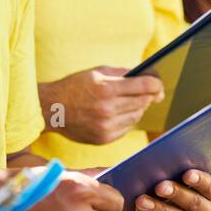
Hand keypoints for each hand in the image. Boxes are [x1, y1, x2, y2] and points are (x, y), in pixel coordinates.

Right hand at [39, 68, 163, 145]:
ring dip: (137, 108)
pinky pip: (126, 128)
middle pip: (143, 102)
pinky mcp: (104, 138)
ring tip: (128, 102)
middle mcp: (107, 109)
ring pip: (136, 116)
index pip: (144, 87)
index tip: (158, 84)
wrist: (51, 109)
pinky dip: (126, 120)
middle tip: (150, 92)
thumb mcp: (96, 72)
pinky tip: (117, 113)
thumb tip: (148, 77)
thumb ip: (123, 73)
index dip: (156, 84)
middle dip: (148, 96)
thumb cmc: (74, 86)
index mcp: (105, 89)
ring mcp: (106, 126)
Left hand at [122, 169, 210, 210]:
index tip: (186, 174)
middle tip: (158, 186)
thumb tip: (154, 167)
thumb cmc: (159, 196)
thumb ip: (167, 175)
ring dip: (161, 210)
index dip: (199, 180)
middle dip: (177, 193)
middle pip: (196, 203)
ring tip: (141, 201)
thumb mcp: (165, 184)